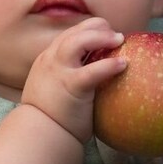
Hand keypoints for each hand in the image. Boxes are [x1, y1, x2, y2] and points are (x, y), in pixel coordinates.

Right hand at [20, 16, 128, 144]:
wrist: (39, 136)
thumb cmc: (50, 119)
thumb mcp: (53, 91)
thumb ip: (66, 79)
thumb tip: (92, 79)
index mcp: (47, 61)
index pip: (68, 36)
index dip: (88, 31)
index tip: (104, 34)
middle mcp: (51, 61)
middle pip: (74, 32)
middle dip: (96, 28)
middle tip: (114, 35)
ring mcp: (59, 71)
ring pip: (79, 40)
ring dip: (102, 37)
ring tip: (119, 39)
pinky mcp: (71, 85)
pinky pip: (92, 70)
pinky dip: (109, 64)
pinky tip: (123, 64)